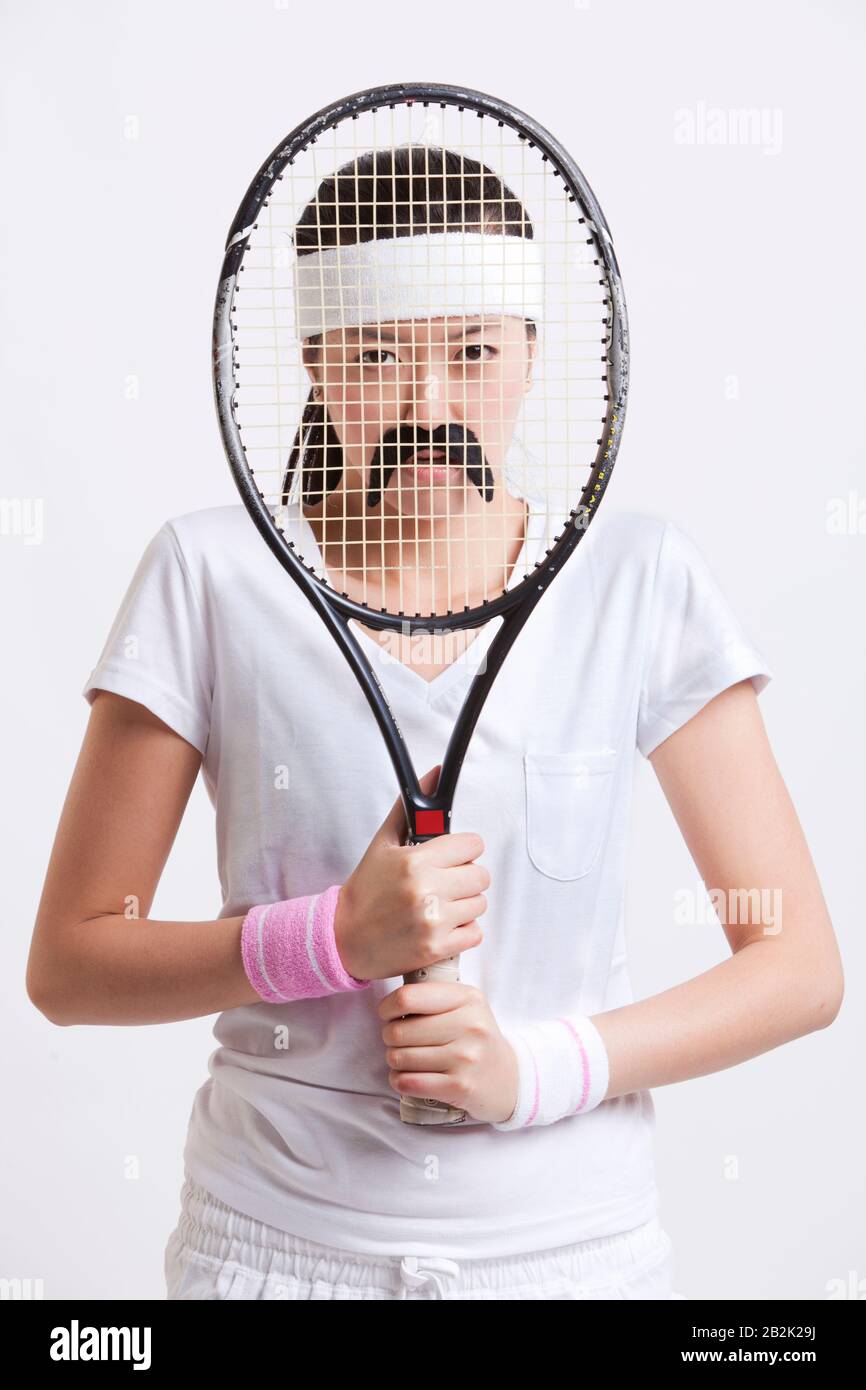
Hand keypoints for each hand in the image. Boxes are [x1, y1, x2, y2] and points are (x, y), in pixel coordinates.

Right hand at [333, 765, 489, 982]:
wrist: (343, 939)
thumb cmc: (366, 891)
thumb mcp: (383, 844)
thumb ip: (409, 809)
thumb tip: (433, 774)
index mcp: (416, 861)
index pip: (473, 845)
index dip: (462, 850)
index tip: (450, 857)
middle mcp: (427, 890)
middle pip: (480, 875)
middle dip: (464, 877)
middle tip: (443, 883)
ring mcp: (433, 921)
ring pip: (480, 904)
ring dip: (464, 905)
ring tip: (439, 905)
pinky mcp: (437, 948)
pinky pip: (475, 933)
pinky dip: (462, 931)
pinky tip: (440, 925)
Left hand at [378, 979, 518, 1123]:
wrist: (509, 1079)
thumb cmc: (476, 1039)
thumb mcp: (466, 1006)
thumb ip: (434, 997)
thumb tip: (389, 1003)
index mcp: (468, 999)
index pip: (408, 997)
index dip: (387, 1007)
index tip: (388, 1015)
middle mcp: (470, 1025)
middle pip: (399, 1030)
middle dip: (389, 1037)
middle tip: (397, 1041)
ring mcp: (466, 1057)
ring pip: (400, 1058)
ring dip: (394, 1061)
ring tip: (405, 1059)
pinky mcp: (460, 1087)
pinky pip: (408, 1083)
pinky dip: (399, 1081)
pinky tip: (406, 1078)